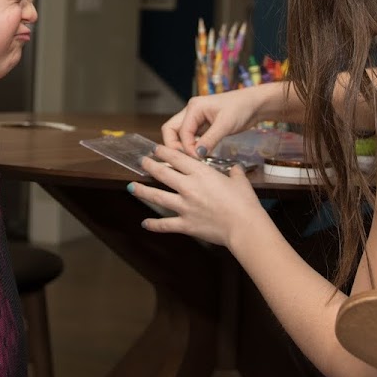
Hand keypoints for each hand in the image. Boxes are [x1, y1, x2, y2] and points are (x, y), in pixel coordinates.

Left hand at [131, 144, 266, 247]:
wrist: (244, 227)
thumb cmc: (244, 203)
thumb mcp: (240, 181)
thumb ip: (234, 172)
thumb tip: (235, 168)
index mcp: (201, 173)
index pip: (177, 158)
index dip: (163, 152)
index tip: (155, 149)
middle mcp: (188, 187)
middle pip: (162, 173)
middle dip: (149, 166)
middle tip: (142, 162)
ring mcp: (184, 206)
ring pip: (157, 196)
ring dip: (143, 191)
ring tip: (132, 187)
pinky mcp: (185, 224)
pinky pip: (165, 224)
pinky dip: (154, 224)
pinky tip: (145, 223)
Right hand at [161, 87, 268, 156]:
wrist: (255, 104)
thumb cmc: (241, 108)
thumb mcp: (225, 125)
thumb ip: (210, 140)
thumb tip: (196, 154)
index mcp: (194, 107)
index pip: (181, 131)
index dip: (186, 147)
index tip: (197, 158)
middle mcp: (191, 112)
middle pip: (171, 130)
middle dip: (174, 146)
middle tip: (186, 159)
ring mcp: (196, 118)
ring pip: (179, 134)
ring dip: (183, 147)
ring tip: (193, 158)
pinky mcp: (203, 125)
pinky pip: (190, 137)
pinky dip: (192, 146)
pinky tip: (200, 154)